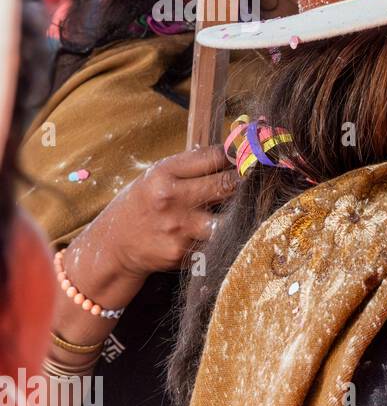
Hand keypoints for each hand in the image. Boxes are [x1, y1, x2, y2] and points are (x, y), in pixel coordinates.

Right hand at [72, 145, 236, 293]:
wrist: (115, 244)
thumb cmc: (144, 203)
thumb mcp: (157, 176)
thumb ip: (192, 165)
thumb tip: (235, 152)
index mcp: (163, 174)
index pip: (214, 158)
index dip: (236, 157)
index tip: (247, 158)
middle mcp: (171, 199)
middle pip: (228, 185)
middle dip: (245, 182)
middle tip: (252, 182)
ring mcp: (179, 228)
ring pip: (229, 218)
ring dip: (238, 214)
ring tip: (240, 210)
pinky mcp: (185, 253)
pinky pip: (217, 241)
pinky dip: (225, 236)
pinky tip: (223, 232)